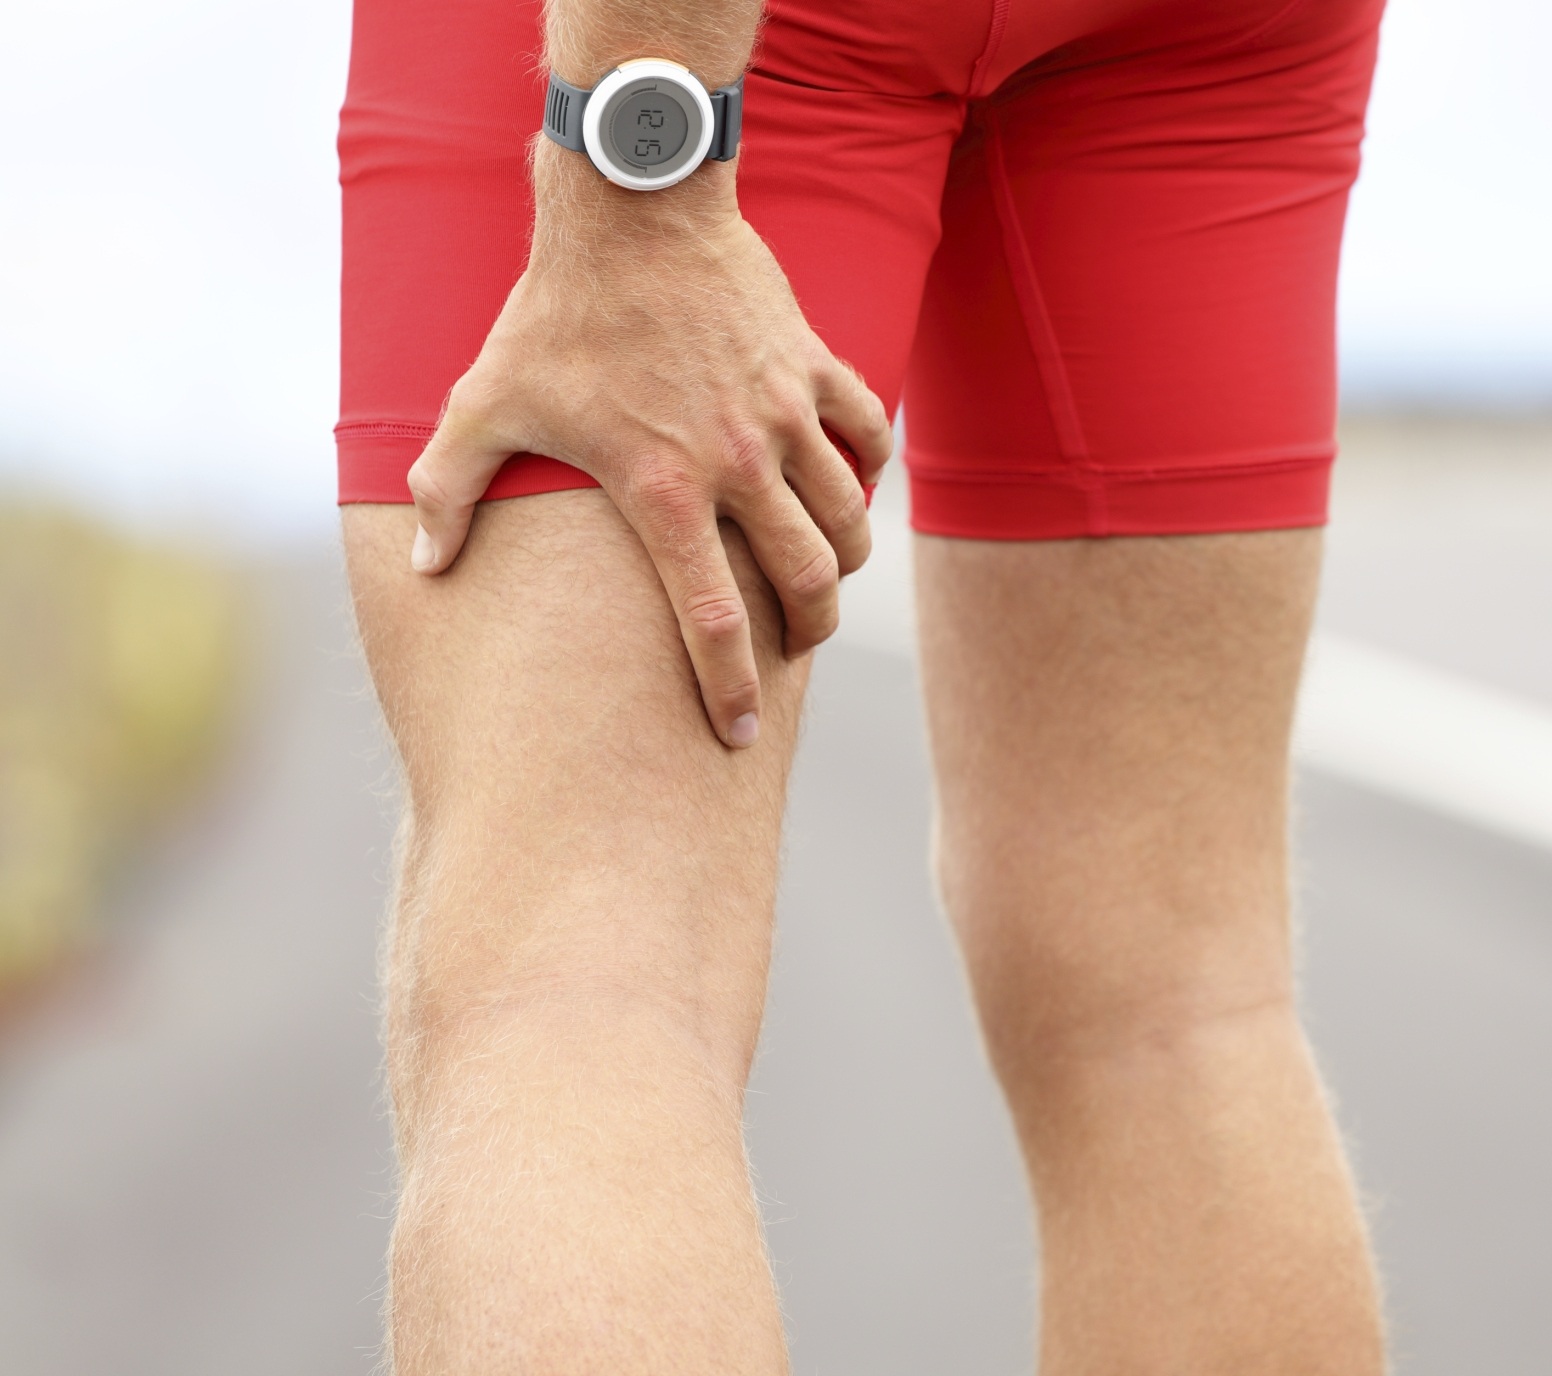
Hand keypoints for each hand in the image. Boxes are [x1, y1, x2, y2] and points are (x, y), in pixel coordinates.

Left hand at [404, 156, 892, 748]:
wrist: (631, 209)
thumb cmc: (554, 312)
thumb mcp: (482, 401)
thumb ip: (446, 489)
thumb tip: (426, 564)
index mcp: (662, 493)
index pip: (712, 620)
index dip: (730, 689)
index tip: (739, 734)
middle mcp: (737, 465)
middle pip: (807, 583)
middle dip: (810, 634)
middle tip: (798, 650)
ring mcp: (784, 415)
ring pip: (849, 518)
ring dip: (845, 560)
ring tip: (830, 576)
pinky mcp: (813, 367)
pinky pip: (868, 434)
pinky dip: (869, 468)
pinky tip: (854, 483)